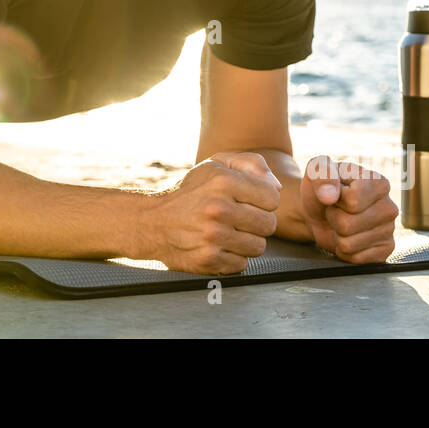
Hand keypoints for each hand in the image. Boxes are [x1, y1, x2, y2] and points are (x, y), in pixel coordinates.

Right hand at [144, 151, 282, 274]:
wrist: (152, 222)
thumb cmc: (191, 192)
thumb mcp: (216, 165)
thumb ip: (251, 164)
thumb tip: (277, 186)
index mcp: (223, 181)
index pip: (272, 198)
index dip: (263, 200)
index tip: (247, 201)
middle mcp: (218, 208)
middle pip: (269, 225)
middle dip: (257, 223)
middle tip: (239, 219)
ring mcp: (212, 236)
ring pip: (258, 247)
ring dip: (247, 242)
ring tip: (229, 233)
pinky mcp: (207, 260)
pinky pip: (241, 264)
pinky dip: (233, 258)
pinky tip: (218, 246)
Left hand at [300, 155, 397, 263]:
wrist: (321, 209)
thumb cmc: (322, 187)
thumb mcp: (317, 170)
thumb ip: (322, 174)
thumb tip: (329, 195)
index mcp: (379, 183)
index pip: (353, 201)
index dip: (334, 199)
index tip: (335, 193)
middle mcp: (389, 207)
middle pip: (348, 225)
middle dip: (333, 218)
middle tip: (336, 210)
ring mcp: (389, 231)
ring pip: (349, 244)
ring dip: (337, 235)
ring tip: (340, 223)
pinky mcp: (384, 251)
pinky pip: (354, 259)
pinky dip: (343, 250)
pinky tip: (347, 236)